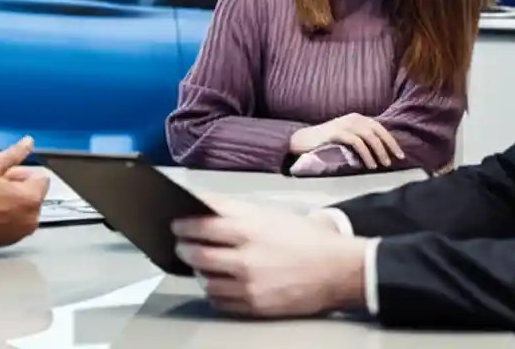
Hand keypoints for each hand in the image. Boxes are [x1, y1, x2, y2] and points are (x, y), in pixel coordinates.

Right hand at [0, 137, 50, 246]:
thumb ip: (14, 153)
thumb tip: (28, 143)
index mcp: (31, 199)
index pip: (40, 178)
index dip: (21, 173)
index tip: (4, 175)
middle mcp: (31, 218)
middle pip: (33, 194)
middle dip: (18, 188)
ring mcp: (20, 232)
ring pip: (24, 208)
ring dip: (12, 202)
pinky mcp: (9, 241)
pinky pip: (15, 223)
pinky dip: (6, 217)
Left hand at [171, 197, 367, 317]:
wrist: (338, 270)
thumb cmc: (306, 239)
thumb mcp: (271, 214)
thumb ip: (236, 212)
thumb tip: (206, 208)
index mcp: (249, 227)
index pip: (201, 223)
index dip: (183, 223)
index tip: (176, 223)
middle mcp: (245, 255)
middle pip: (196, 253)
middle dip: (184, 248)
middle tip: (182, 244)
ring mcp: (248, 283)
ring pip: (205, 279)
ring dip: (199, 271)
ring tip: (201, 265)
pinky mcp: (254, 305)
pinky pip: (220, 301)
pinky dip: (214, 291)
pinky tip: (218, 283)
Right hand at [288, 114, 403, 168]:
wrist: (304, 140)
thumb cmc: (326, 142)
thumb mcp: (346, 137)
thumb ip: (360, 139)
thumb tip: (380, 151)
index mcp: (357, 118)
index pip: (379, 127)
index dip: (391, 140)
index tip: (400, 154)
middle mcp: (352, 118)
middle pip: (377, 130)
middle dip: (389, 145)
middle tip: (397, 159)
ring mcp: (344, 124)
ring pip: (369, 136)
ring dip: (379, 151)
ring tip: (383, 164)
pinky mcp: (336, 133)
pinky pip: (356, 142)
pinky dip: (366, 154)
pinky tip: (370, 164)